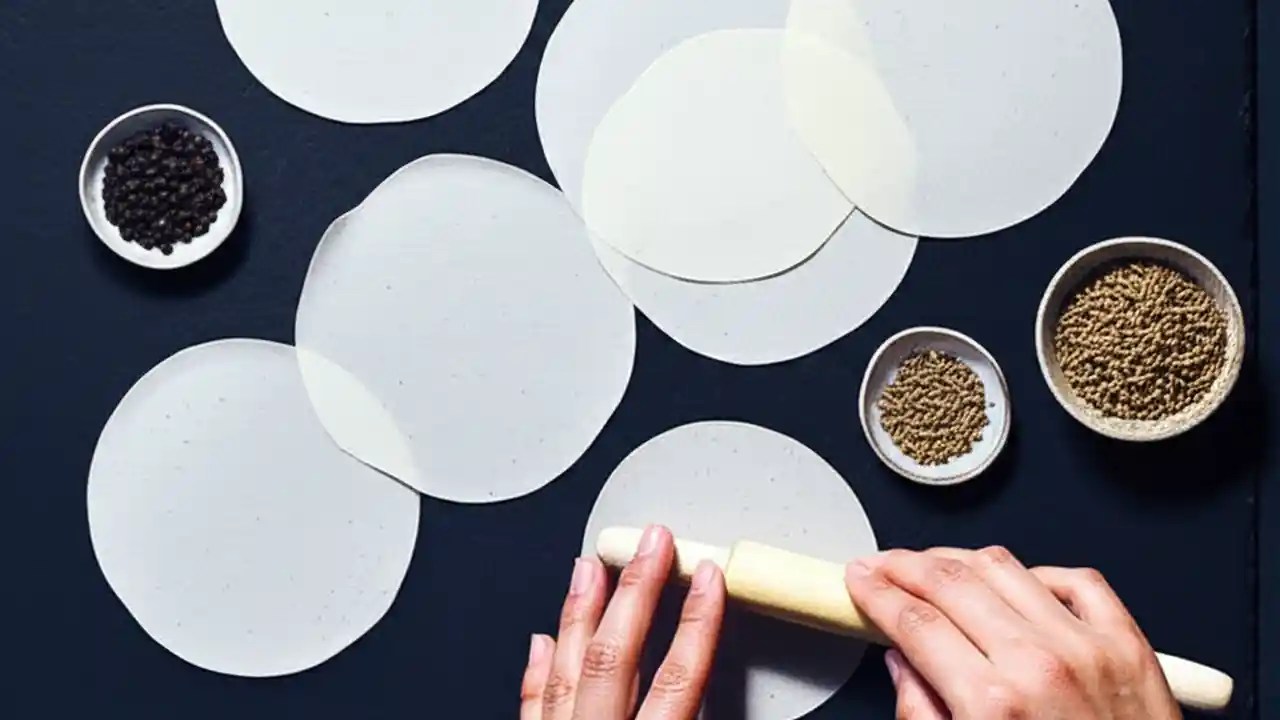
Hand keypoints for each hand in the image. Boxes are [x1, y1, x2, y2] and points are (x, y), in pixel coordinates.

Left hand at [520, 525, 725, 719]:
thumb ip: (693, 716)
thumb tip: (726, 704)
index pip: (677, 680)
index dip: (697, 624)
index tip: (710, 579)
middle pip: (615, 658)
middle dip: (636, 592)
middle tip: (653, 543)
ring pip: (565, 673)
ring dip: (579, 615)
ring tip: (589, 567)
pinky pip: (532, 707)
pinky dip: (538, 670)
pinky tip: (544, 642)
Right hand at [845, 548, 1180, 719]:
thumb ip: (921, 713)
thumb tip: (903, 663)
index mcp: (993, 704)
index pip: (915, 619)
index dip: (876, 591)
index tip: (860, 579)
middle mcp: (1040, 665)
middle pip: (951, 581)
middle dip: (904, 564)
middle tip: (883, 563)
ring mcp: (1089, 648)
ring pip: (1005, 566)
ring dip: (958, 558)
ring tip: (936, 566)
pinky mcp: (1129, 646)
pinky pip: (1076, 580)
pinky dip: (1038, 572)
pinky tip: (1016, 582)